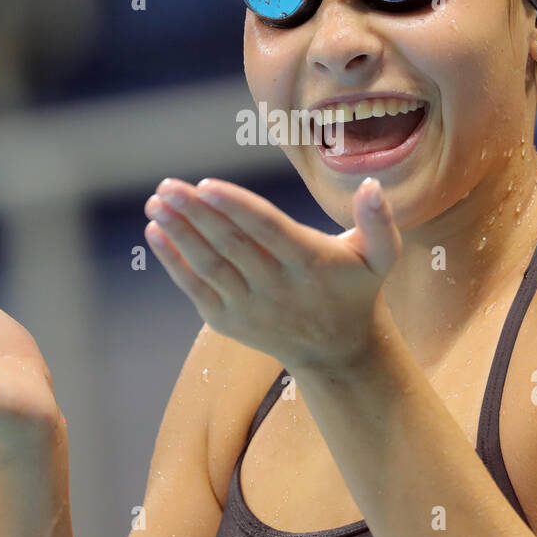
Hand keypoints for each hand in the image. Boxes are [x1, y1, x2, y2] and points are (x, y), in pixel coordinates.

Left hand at [143, 176, 401, 371]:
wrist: (336, 351)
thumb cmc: (355, 290)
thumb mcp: (381, 257)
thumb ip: (380, 222)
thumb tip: (371, 185)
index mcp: (309, 262)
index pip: (266, 229)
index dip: (235, 207)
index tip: (206, 184)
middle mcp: (277, 286)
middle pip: (230, 245)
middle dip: (195, 214)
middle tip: (167, 186)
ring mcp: (249, 307)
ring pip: (209, 266)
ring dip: (178, 234)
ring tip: (155, 204)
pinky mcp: (228, 321)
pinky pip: (196, 289)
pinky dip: (174, 262)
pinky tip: (155, 233)